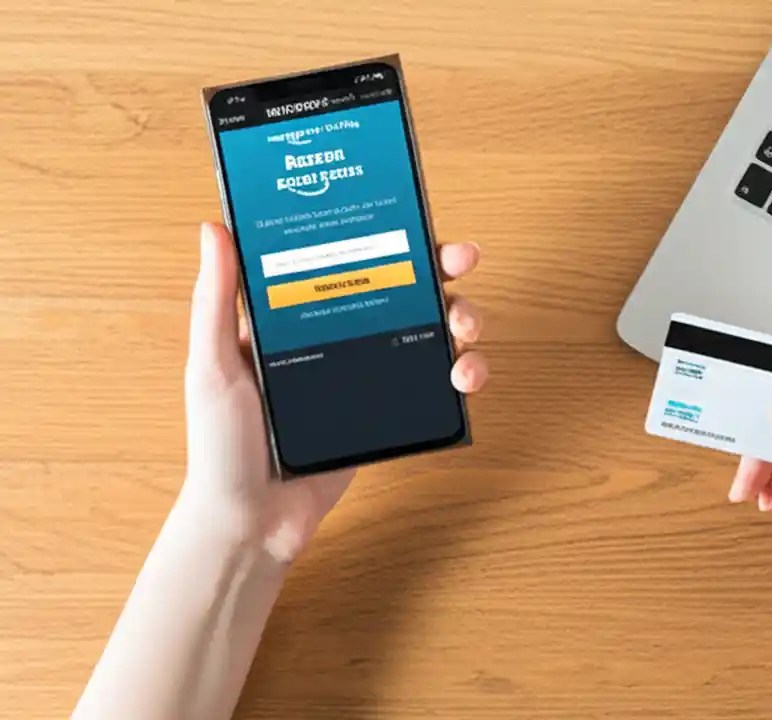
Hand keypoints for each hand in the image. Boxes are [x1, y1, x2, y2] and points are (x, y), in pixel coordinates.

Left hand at [182, 222, 487, 563]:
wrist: (253, 520)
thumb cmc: (221, 445)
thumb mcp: (212, 365)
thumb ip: (217, 300)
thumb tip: (217, 229)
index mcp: (300, 316)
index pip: (352, 259)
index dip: (389, 234)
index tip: (416, 217)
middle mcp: (342, 336)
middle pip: (406, 288)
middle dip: (443, 269)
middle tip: (463, 261)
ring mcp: (371, 374)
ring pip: (433, 331)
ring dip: (464, 319)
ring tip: (466, 332)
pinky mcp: (392, 413)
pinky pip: (437, 385)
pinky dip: (463, 374)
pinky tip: (464, 378)